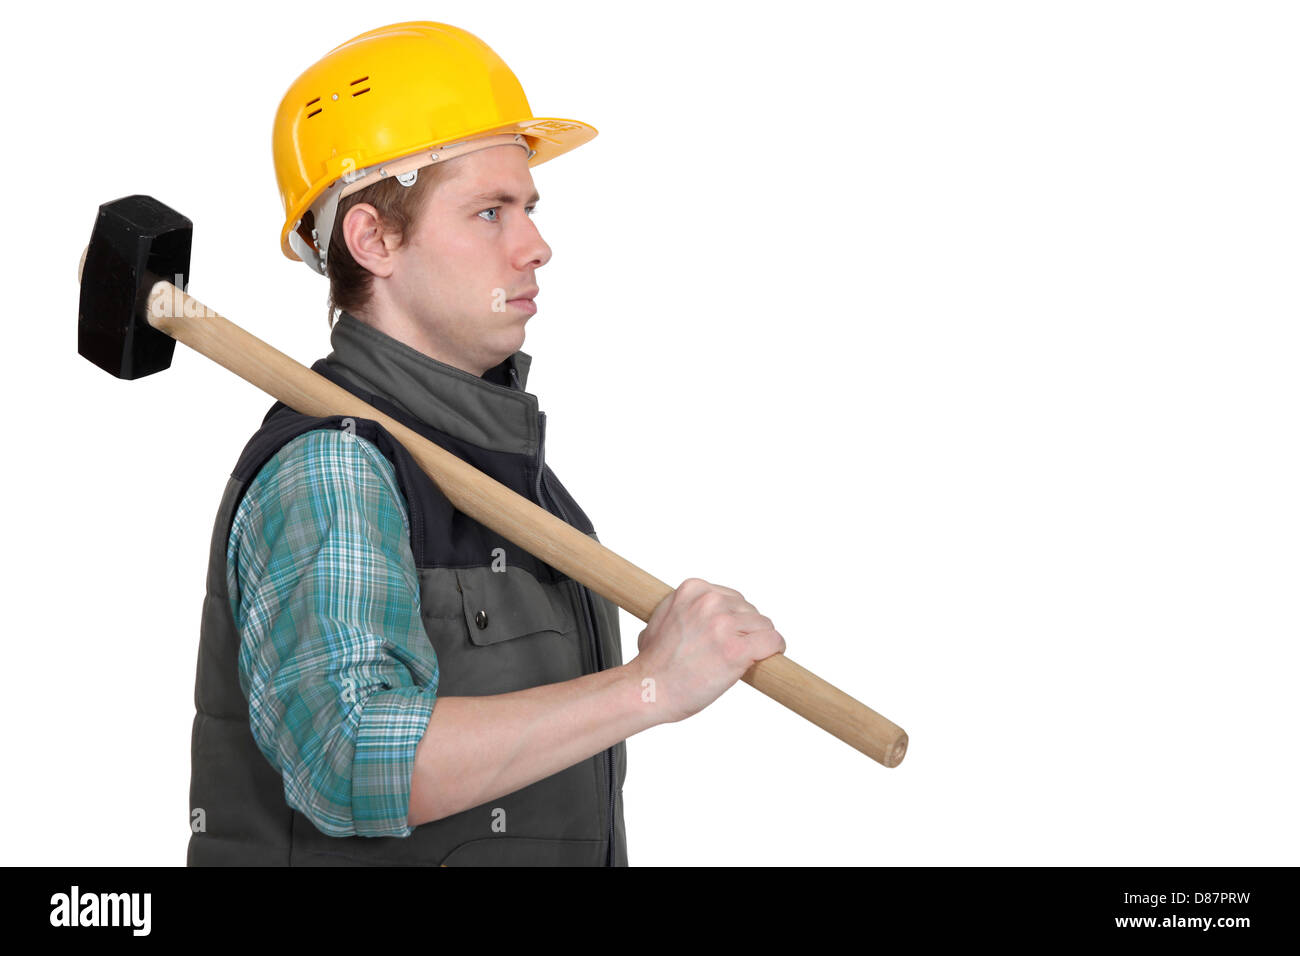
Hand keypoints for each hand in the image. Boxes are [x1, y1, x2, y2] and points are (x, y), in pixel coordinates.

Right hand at [628, 577, 785, 724]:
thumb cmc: (653, 662)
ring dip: (759, 642)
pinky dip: (775, 649)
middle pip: (749, 610)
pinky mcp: (737, 650)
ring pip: (764, 626)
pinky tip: (769, 657)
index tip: (730, 635)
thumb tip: (699, 613)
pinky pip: (772, 641)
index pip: (732, 597)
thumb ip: (685, 609)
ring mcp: (724, 624)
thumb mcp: (662, 618)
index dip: (734, 619)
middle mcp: (709, 601)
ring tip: (744, 659)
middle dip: (745, 631)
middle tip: (731, 651)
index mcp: (692, 589)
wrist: (649, 689)